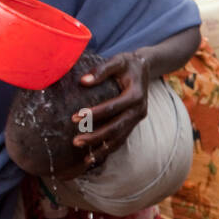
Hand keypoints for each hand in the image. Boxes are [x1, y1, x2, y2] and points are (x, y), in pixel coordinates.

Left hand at [73, 52, 150, 168]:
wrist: (144, 68)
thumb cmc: (127, 64)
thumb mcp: (117, 60)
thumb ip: (101, 70)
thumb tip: (83, 81)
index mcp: (136, 95)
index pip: (113, 107)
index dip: (94, 113)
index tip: (74, 117)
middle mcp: (139, 110)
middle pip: (117, 127)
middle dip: (96, 136)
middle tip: (76, 141)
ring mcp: (137, 119)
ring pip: (120, 138)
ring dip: (102, 148)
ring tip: (85, 158)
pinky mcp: (133, 124)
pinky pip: (121, 139)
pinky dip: (108, 149)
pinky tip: (94, 157)